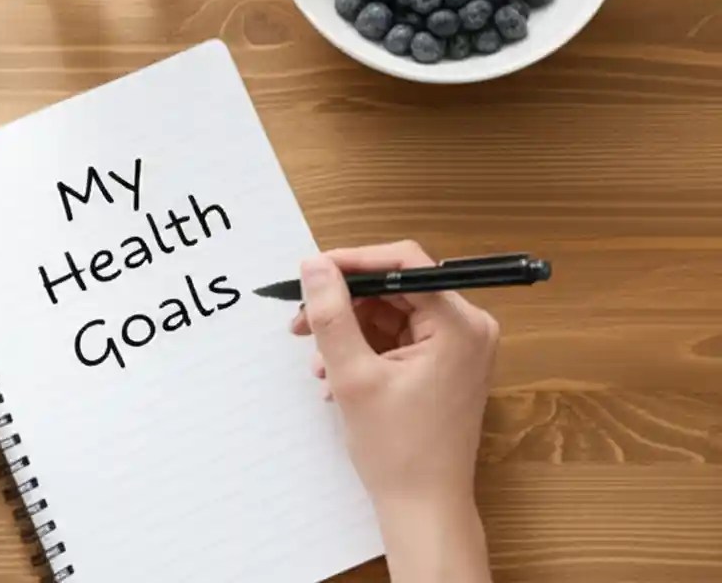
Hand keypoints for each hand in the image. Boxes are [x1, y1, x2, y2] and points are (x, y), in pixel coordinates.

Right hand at [293, 241, 498, 582]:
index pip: (405, 263)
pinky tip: (335, 375)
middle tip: (301, 322)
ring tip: (318, 362)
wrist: (424, 508)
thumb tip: (314, 266)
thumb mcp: (353, 376)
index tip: (312, 272)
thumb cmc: (399, 451)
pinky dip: (363, 349)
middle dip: (345, 304)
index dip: (353, 262)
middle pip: (396, 287)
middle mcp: (468, 328)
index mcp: (460, 325)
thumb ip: (331, 315)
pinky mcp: (444, 365)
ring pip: (391, 313)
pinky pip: (397, 338)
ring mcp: (458, 347)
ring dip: (348, 331)